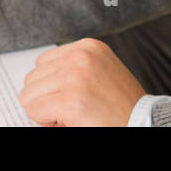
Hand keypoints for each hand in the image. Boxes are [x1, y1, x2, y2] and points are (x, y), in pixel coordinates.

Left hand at [19, 39, 145, 126]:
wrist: (142, 124)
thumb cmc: (121, 107)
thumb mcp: (99, 73)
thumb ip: (72, 68)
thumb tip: (34, 82)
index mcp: (88, 46)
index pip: (42, 63)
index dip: (53, 87)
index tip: (73, 97)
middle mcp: (80, 55)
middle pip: (32, 78)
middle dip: (47, 98)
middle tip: (72, 110)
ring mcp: (74, 76)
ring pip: (29, 95)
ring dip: (46, 110)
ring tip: (73, 115)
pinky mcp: (70, 100)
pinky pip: (34, 111)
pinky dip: (47, 123)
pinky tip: (71, 122)